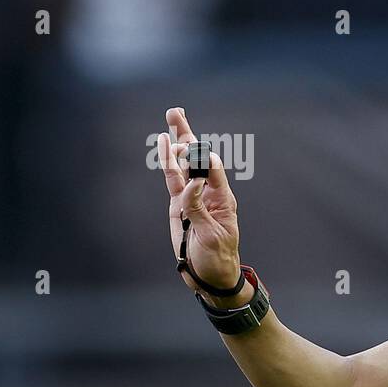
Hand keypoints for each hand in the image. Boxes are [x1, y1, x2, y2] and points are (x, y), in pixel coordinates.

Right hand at [158, 108, 242, 299]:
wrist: (209, 274)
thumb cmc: (218, 256)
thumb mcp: (212, 235)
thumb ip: (199, 208)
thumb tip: (193, 184)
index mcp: (222, 198)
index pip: (213, 169)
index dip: (203, 159)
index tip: (192, 156)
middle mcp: (207, 192)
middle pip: (196, 159)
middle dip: (187, 136)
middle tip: (176, 112)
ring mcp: (190, 197)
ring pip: (181, 165)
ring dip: (176, 143)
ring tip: (171, 118)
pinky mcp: (177, 206)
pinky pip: (171, 181)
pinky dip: (167, 163)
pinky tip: (164, 146)